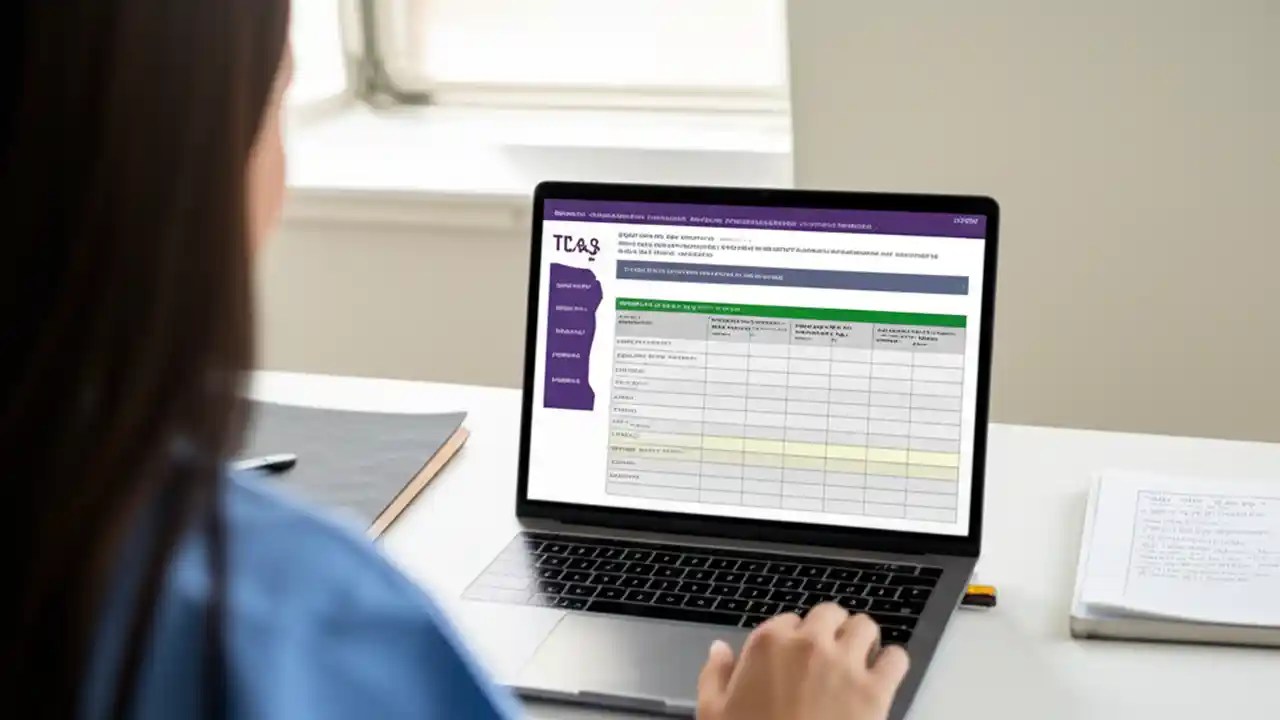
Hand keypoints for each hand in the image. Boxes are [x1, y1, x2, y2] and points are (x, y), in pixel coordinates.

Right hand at [697, 603, 909, 719]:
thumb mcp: (713, 712)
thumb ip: (715, 674)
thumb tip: (719, 650)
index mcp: (767, 644)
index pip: (787, 620)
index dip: (792, 639)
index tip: (794, 658)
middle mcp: (808, 645)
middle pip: (830, 614)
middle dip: (831, 631)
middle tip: (829, 654)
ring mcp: (845, 665)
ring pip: (866, 626)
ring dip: (863, 640)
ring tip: (858, 660)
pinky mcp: (876, 690)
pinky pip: (897, 658)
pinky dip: (892, 664)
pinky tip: (882, 677)